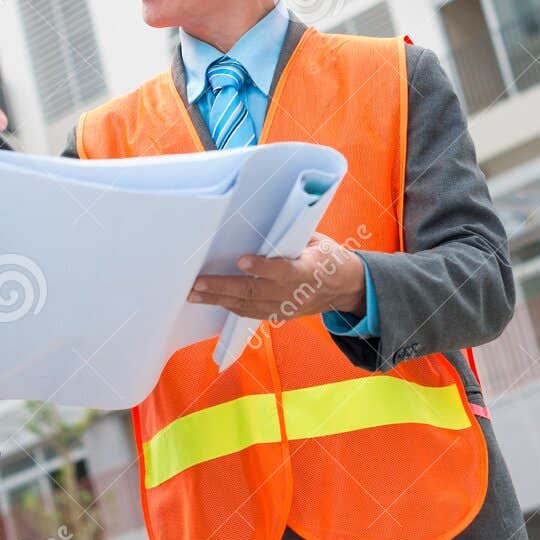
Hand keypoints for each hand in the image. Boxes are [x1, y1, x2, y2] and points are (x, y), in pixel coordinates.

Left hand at [187, 232, 367, 321]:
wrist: (344, 287)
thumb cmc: (328, 256)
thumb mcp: (316, 241)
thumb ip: (289, 238)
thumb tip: (258, 224)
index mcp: (309, 270)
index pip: (283, 270)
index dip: (262, 267)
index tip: (241, 260)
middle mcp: (294, 293)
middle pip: (254, 291)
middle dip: (223, 288)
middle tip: (197, 284)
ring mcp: (285, 307)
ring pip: (247, 305)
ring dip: (219, 299)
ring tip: (194, 294)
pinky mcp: (279, 315)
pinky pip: (250, 312)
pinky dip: (230, 305)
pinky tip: (210, 299)